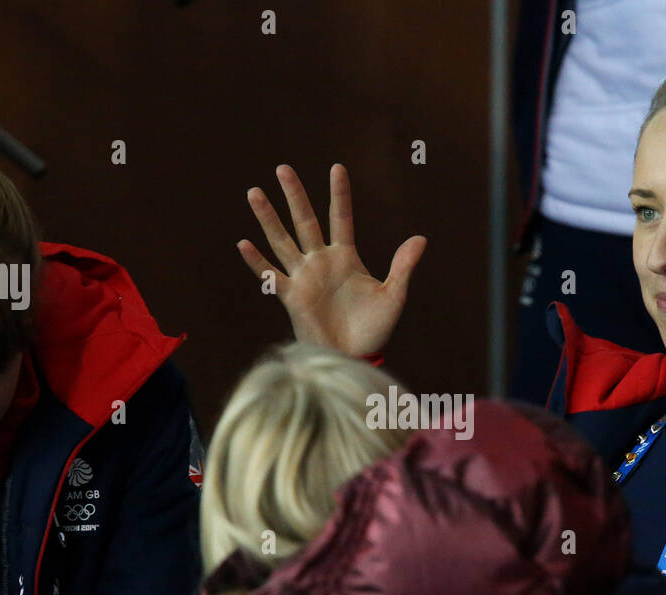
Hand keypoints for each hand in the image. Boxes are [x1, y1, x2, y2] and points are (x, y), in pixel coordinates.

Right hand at [237, 163, 426, 354]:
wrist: (355, 355)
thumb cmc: (374, 328)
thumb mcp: (394, 295)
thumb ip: (403, 266)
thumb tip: (421, 238)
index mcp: (346, 257)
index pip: (340, 217)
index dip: (339, 194)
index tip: (337, 167)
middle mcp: (321, 262)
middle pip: (304, 220)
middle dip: (295, 195)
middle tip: (283, 168)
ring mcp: (304, 278)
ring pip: (282, 241)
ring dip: (268, 218)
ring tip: (255, 192)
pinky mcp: (293, 297)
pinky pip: (272, 276)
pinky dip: (257, 261)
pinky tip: (244, 243)